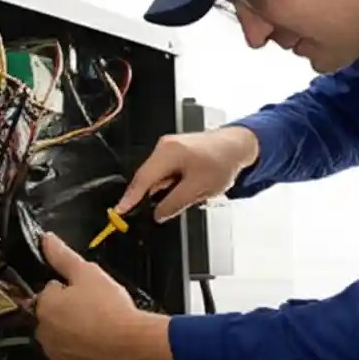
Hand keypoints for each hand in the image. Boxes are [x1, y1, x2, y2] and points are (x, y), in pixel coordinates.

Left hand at [34, 234, 172, 359]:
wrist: (133, 344)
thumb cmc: (111, 308)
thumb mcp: (87, 272)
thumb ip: (63, 255)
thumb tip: (47, 239)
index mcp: (44, 306)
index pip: (49, 292)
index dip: (68, 289)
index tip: (85, 292)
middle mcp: (44, 332)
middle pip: (52, 316)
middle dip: (67, 312)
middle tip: (93, 310)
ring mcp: (55, 355)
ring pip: (60, 339)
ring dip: (71, 333)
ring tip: (97, 328)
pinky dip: (79, 355)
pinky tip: (96, 347)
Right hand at [115, 126, 259, 222]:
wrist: (238, 145)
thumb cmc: (222, 161)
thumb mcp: (199, 189)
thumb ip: (174, 203)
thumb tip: (159, 214)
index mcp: (167, 153)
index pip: (142, 180)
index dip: (130, 198)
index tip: (119, 210)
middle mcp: (164, 147)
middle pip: (150, 178)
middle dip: (160, 195)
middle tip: (175, 204)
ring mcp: (170, 148)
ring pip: (160, 177)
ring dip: (172, 189)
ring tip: (196, 190)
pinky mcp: (176, 151)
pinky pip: (168, 172)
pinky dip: (176, 183)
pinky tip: (194, 184)